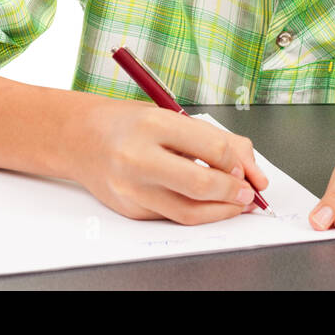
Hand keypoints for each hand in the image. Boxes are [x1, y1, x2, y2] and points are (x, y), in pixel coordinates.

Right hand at [68, 97, 269, 224]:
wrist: (80, 139)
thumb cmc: (131, 124)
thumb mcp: (172, 117)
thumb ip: (216, 140)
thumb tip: (254, 172)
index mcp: (154, 124)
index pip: (212, 148)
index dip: (238, 163)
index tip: (246, 169)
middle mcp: (138, 157)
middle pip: (200, 184)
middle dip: (234, 192)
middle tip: (248, 193)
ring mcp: (131, 188)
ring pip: (189, 212)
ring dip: (221, 211)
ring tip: (235, 203)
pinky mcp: (129, 209)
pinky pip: (172, 217)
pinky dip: (196, 212)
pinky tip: (206, 204)